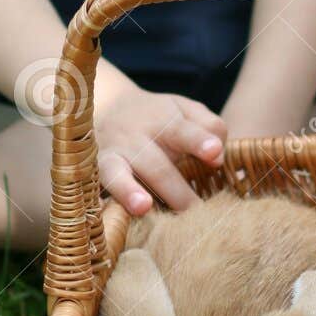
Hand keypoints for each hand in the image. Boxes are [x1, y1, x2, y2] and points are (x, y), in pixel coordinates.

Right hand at [92, 77, 226, 214]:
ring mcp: (115, 153)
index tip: (214, 153)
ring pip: (120, 172)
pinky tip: (106, 209)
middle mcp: (138, 136)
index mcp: (165, 120)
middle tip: (197, 211)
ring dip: (130, 190)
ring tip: (143, 207)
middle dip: (176, 189)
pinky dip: (104, 197)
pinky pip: (99, 184)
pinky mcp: (97, 168)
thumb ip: (207, 127)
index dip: (199, 141)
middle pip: (157, 163)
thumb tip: (218, 158)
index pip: (185, 131)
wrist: (107, 104)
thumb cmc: (157, 117)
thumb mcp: (183, 110)